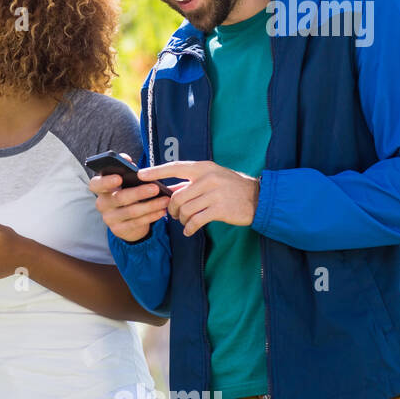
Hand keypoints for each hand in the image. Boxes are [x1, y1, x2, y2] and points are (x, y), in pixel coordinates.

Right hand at [87, 152, 171, 242]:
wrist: (128, 219)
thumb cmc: (127, 193)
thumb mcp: (126, 181)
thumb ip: (125, 169)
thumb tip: (126, 159)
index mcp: (101, 188)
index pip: (95, 184)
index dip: (106, 181)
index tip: (119, 177)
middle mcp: (102, 203)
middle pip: (119, 198)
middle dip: (138, 193)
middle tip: (155, 188)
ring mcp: (109, 218)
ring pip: (131, 212)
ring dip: (150, 205)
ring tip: (165, 200)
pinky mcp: (118, 229)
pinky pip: (137, 223)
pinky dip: (151, 216)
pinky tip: (162, 211)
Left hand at [140, 160, 258, 236]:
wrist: (258, 198)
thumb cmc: (232, 187)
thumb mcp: (212, 178)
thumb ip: (191, 183)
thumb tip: (169, 190)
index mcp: (203, 167)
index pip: (175, 167)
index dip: (156, 171)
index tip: (141, 175)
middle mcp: (208, 178)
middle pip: (177, 196)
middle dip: (171, 209)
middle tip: (173, 215)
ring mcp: (214, 193)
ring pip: (184, 210)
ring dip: (181, 219)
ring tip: (185, 222)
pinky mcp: (220, 209)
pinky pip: (196, 221)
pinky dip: (189, 228)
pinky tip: (190, 231)